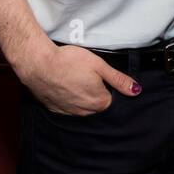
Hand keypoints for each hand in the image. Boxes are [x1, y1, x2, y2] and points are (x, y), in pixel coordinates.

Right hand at [16, 40, 138, 115]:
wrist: (38, 64)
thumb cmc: (69, 61)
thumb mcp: (99, 65)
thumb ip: (118, 79)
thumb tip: (136, 90)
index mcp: (99, 102)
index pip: (112, 98)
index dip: (107, 85)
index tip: (100, 76)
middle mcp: (85, 112)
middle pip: (97, 103)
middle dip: (95, 92)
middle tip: (85, 75)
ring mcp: (69, 112)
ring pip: (82, 107)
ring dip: (81, 96)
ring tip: (74, 79)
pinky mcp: (55, 109)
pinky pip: (67, 107)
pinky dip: (68, 99)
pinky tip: (64, 86)